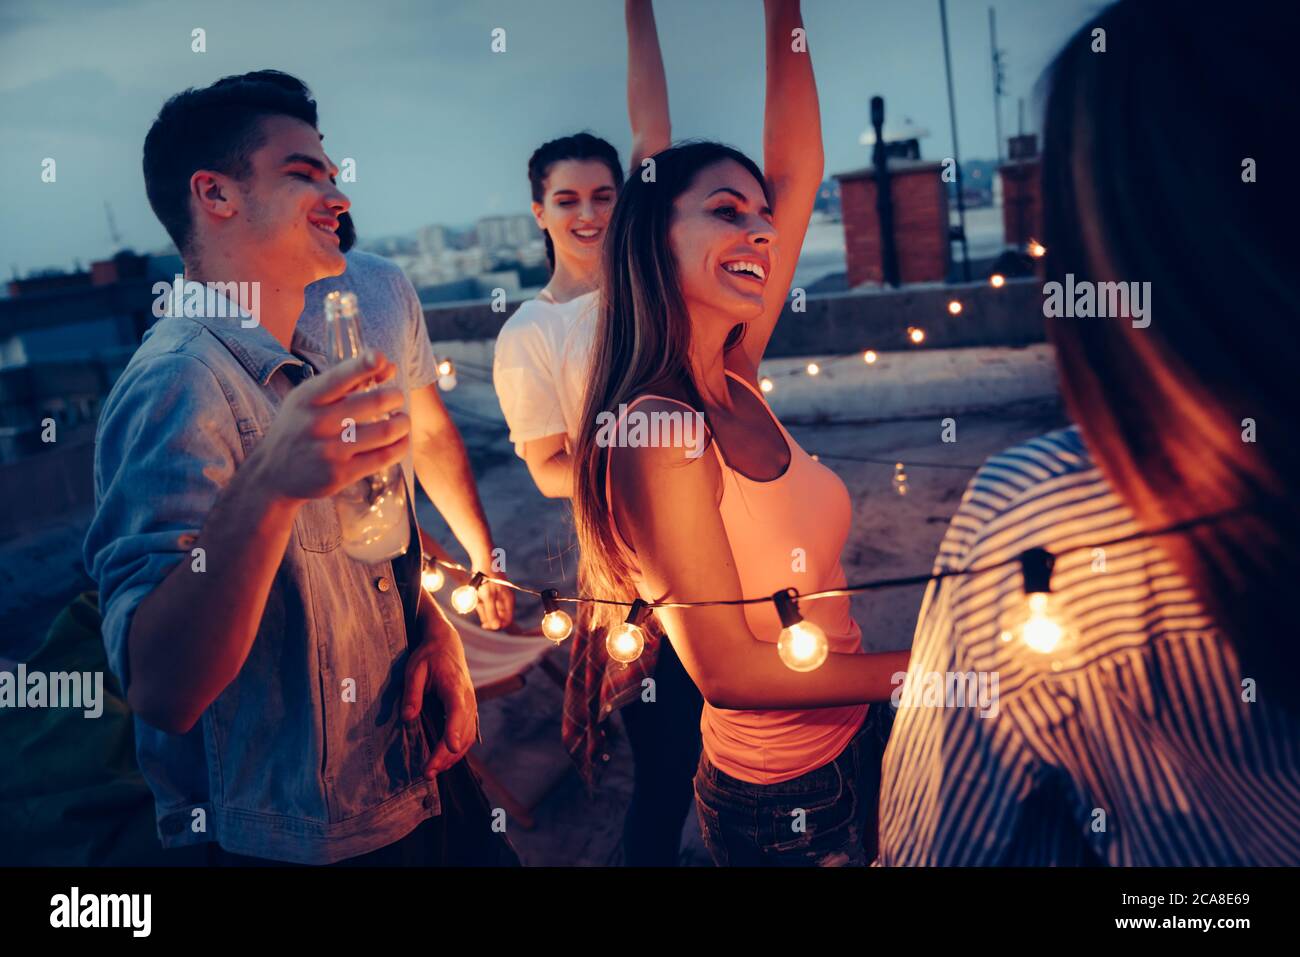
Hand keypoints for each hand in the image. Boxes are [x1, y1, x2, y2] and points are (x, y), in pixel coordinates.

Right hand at [251, 350, 410, 502]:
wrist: (272, 474)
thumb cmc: (298, 428)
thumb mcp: (310, 399)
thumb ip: (347, 381)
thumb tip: (388, 366)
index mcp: (308, 398)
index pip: (340, 377)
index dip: (365, 365)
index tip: (381, 358)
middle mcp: (317, 422)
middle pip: (374, 402)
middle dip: (396, 397)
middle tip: (398, 398)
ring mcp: (329, 450)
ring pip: (385, 432)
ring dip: (403, 423)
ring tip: (403, 421)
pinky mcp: (340, 474)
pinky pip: (383, 457)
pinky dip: (400, 446)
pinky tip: (401, 440)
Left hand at [401, 625, 477, 778]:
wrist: (447, 644)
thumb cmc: (429, 656)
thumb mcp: (415, 669)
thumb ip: (412, 693)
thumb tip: (407, 718)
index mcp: (455, 686)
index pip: (457, 711)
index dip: (454, 730)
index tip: (451, 747)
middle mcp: (468, 698)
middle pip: (462, 731)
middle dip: (446, 754)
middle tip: (427, 772)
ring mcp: (471, 705)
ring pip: (468, 737)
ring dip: (452, 757)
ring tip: (433, 771)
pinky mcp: (469, 710)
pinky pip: (469, 734)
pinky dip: (459, 750)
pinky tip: (445, 761)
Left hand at [474, 576, 514, 629]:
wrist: (482, 560)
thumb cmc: (486, 578)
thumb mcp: (488, 597)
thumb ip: (491, 613)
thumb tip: (495, 628)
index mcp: (508, 602)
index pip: (506, 622)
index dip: (496, 626)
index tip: (483, 625)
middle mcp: (505, 601)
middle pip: (497, 617)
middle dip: (486, 615)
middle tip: (478, 607)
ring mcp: (498, 597)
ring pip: (489, 610)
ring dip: (481, 608)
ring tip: (476, 598)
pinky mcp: (491, 593)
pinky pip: (485, 603)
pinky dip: (479, 602)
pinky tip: (475, 595)